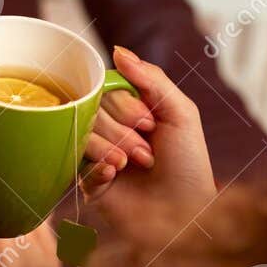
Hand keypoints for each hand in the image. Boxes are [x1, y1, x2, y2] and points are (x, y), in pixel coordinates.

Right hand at [78, 47, 215, 243]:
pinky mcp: (90, 182)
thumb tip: (117, 50)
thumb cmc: (189, 165)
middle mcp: (113, 129)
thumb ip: (151, 78)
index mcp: (133, 110)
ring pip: (82, 133)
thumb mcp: (181, 113)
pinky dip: (98, 167)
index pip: (107, 87)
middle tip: (147, 151)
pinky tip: (116, 176)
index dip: (124, 103)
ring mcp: (99, 155)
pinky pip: (77, 163)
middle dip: (122, 129)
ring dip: (112, 147)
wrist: (187, 216)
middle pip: (92, 109)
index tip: (149, 121)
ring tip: (135, 165)